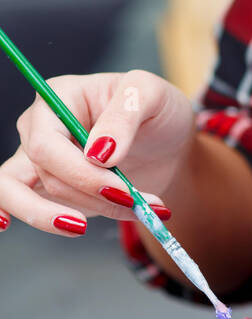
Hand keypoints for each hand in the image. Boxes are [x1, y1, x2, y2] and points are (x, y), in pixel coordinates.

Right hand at [0, 70, 195, 236]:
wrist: (168, 142)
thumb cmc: (157, 109)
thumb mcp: (151, 94)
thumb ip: (125, 114)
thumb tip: (99, 153)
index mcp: (59, 96)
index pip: (47, 142)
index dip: (79, 173)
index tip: (121, 190)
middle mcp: (41, 125)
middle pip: (41, 171)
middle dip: (86, 195)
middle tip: (130, 205)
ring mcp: (38, 158)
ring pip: (24, 193)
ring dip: (68, 215)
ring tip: (108, 220)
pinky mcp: (46, 186)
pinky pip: (18, 202)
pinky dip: (6, 212)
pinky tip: (3, 223)